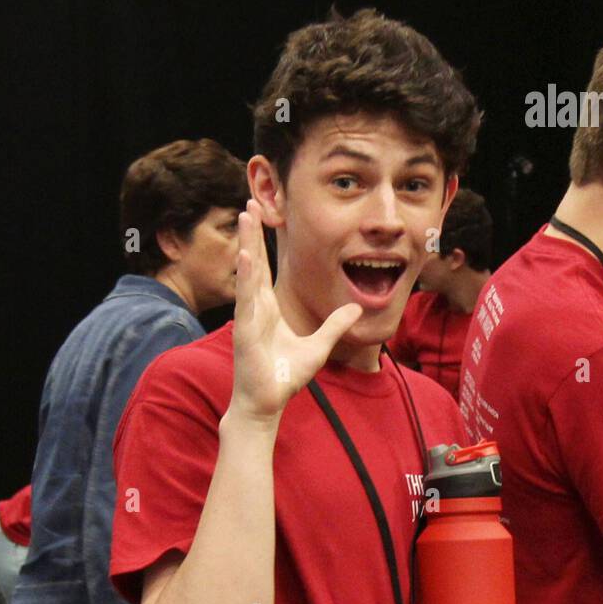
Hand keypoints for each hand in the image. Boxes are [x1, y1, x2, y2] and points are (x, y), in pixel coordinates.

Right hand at [229, 198, 362, 420]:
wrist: (268, 403)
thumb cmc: (285, 377)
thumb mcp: (319, 346)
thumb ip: (335, 325)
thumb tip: (356, 309)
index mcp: (267, 308)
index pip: (264, 268)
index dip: (263, 241)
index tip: (263, 215)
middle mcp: (255, 308)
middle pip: (253, 262)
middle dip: (252, 232)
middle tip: (251, 200)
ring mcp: (248, 317)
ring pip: (248, 273)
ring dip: (247, 244)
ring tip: (246, 216)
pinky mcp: (246, 331)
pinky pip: (246, 300)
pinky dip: (246, 278)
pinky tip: (246, 256)